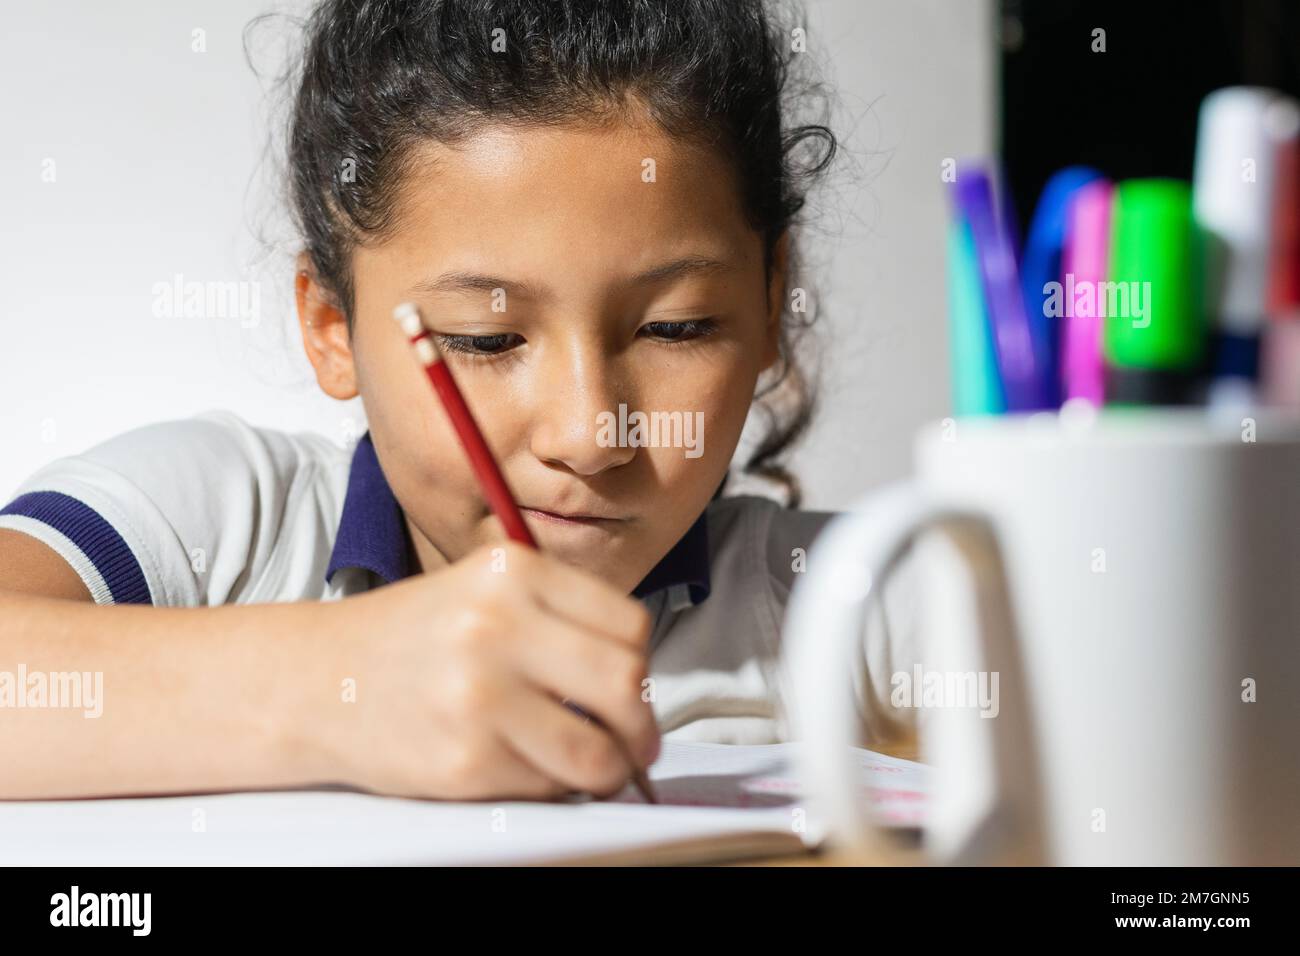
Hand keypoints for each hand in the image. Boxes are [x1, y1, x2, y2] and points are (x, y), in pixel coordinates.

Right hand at [318, 541, 659, 800]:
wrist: (319, 680)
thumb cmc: (414, 638)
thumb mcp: (484, 592)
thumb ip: (559, 618)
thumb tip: (639, 682)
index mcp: (513, 572)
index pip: (629, 626)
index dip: (642, 667)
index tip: (633, 689)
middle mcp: (497, 625)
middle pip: (626, 684)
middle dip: (641, 727)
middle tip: (635, 743)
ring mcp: (479, 694)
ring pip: (597, 750)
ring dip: (609, 769)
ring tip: (594, 767)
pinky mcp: (464, 759)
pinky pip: (548, 786)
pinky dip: (553, 787)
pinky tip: (528, 769)